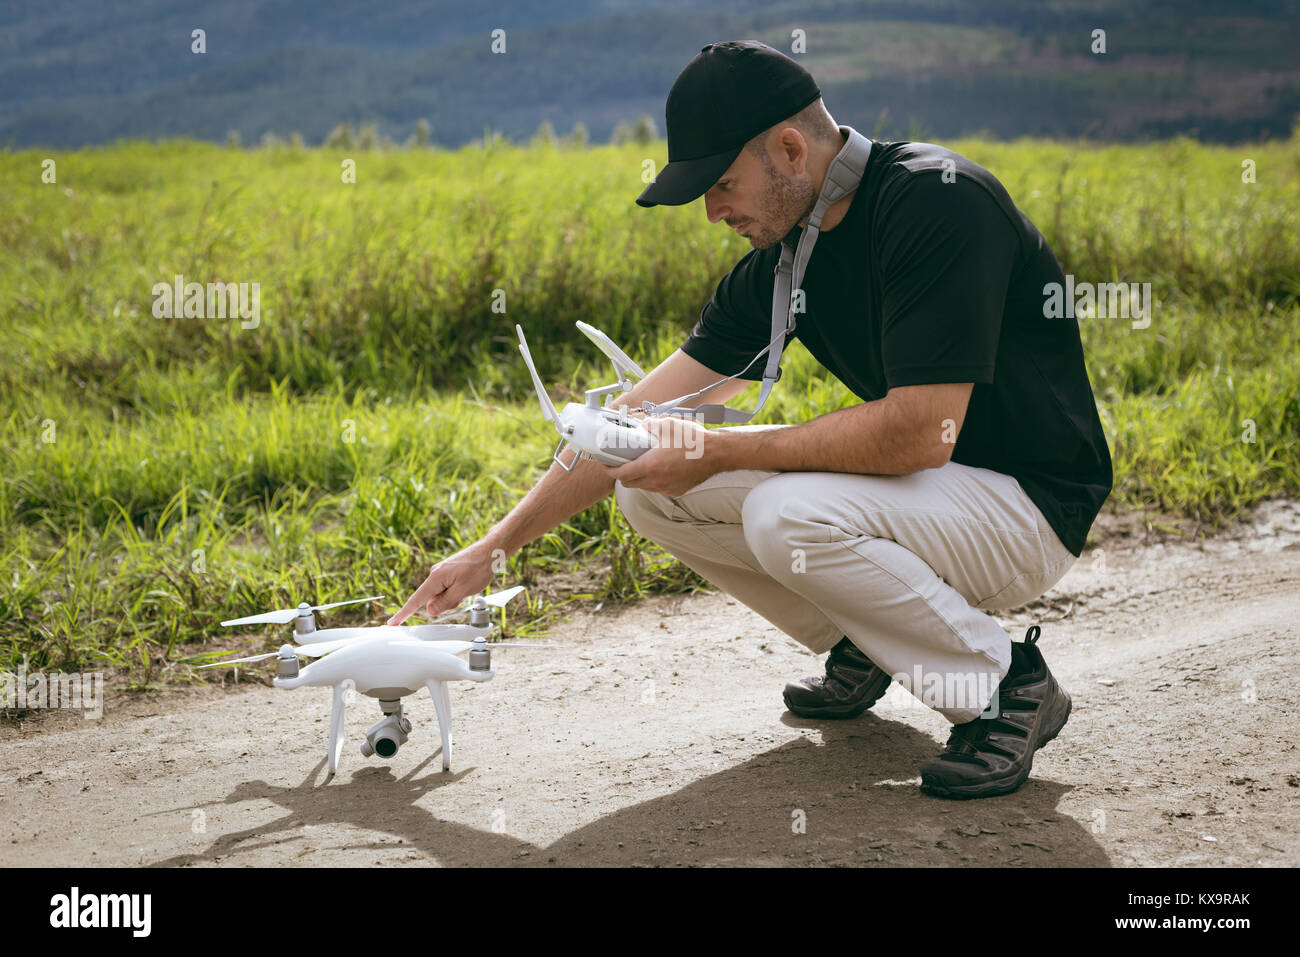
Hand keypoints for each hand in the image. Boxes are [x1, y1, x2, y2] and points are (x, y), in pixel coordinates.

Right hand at [386, 539, 498, 625]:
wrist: (490, 550)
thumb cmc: (478, 568)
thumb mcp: (463, 590)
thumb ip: (445, 602)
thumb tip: (430, 610)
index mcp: (436, 578)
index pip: (416, 600)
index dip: (404, 613)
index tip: (392, 623)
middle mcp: (435, 574)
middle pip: (432, 599)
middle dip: (445, 603)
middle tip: (462, 595)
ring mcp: (442, 572)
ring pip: (442, 594)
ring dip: (453, 597)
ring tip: (468, 586)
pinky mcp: (449, 572)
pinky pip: (447, 587)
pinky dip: (456, 591)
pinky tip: (468, 583)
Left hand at [603, 415, 720, 496]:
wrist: (717, 454)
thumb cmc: (693, 440)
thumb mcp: (667, 425)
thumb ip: (649, 425)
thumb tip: (642, 427)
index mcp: (650, 466)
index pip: (621, 474)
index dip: (609, 470)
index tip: (606, 465)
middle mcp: (656, 481)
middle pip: (630, 483)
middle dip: (623, 474)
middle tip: (623, 463)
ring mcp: (667, 488)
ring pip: (645, 487)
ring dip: (640, 477)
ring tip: (644, 463)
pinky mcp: (677, 491)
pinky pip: (659, 488)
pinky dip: (655, 480)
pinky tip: (661, 468)